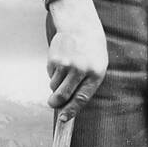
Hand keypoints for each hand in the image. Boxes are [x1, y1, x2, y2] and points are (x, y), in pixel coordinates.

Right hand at [46, 0, 107, 119]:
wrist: (81, 27)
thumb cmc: (91, 52)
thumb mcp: (97, 67)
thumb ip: (86, 86)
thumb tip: (69, 106)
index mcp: (96, 74)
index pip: (81, 98)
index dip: (71, 111)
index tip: (63, 119)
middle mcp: (81, 70)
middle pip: (63, 96)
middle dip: (56, 103)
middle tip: (52, 104)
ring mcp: (66, 64)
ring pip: (54, 86)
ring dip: (55, 86)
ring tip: (64, 73)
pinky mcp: (54, 59)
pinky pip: (50, 75)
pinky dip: (53, 74)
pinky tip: (61, 62)